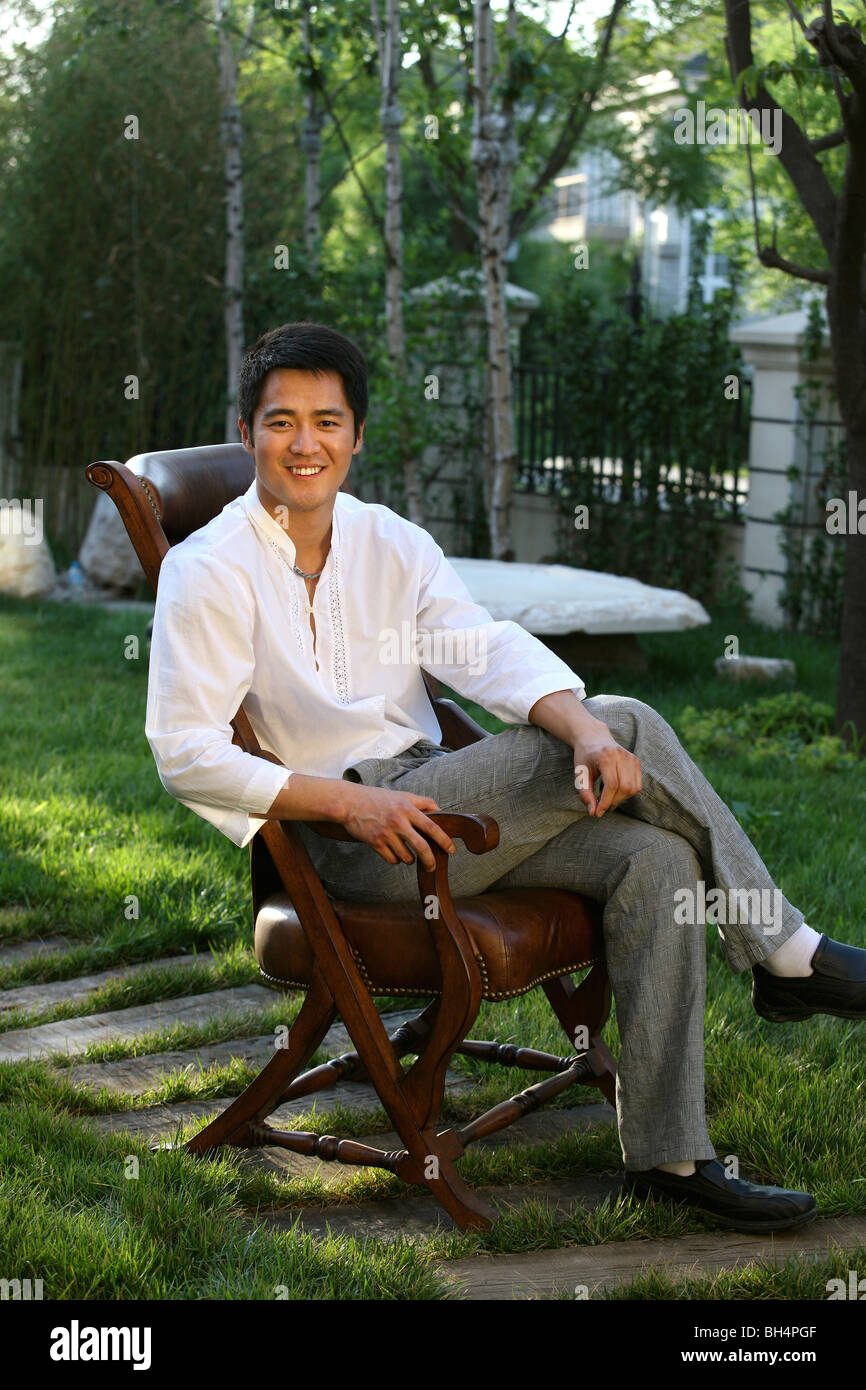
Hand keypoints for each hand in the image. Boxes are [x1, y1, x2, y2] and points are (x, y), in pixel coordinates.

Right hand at [341, 785, 456, 869]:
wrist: (350, 803)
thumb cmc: (377, 798)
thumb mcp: (402, 795)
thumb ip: (423, 802)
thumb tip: (441, 812)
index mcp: (407, 809)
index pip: (432, 827)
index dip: (444, 840)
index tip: (452, 850)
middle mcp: (398, 822)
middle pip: (422, 847)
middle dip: (430, 861)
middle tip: (432, 866)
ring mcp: (386, 834)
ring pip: (406, 857)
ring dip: (409, 859)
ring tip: (407, 853)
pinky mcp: (375, 843)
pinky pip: (392, 860)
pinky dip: (396, 860)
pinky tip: (394, 853)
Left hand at [572, 721, 641, 817]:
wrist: (593, 737)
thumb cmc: (585, 756)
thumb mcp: (580, 774)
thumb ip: (585, 793)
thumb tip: (593, 812)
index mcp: (606, 756)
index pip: (612, 785)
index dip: (605, 802)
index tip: (598, 812)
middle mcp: (621, 755)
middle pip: (625, 787)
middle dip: (613, 801)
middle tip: (601, 804)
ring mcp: (631, 757)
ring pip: (633, 788)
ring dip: (621, 798)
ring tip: (608, 796)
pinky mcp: (636, 761)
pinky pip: (637, 784)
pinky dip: (628, 792)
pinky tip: (616, 790)